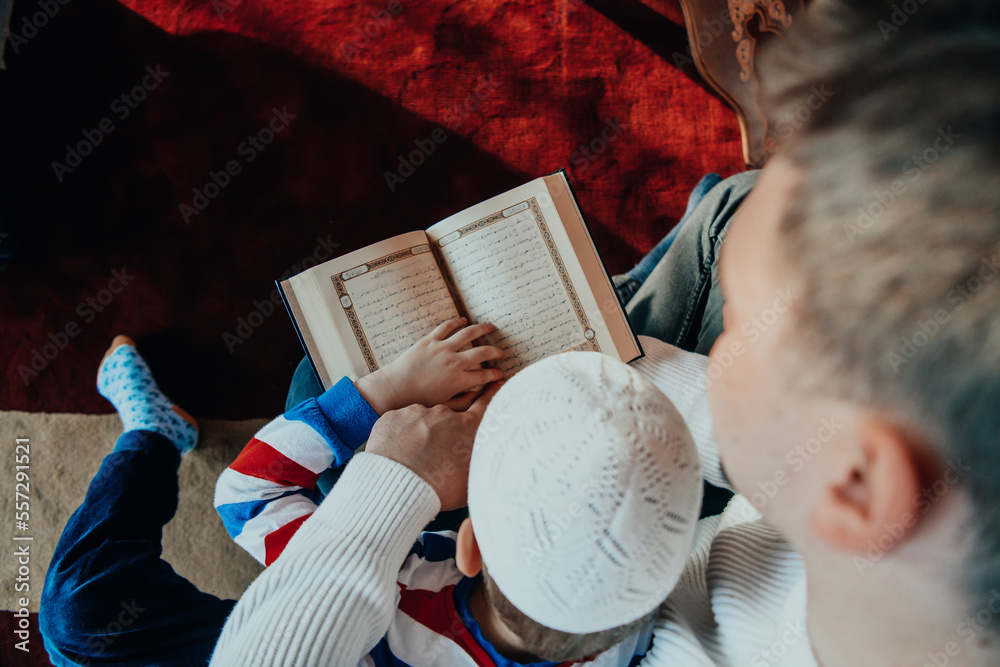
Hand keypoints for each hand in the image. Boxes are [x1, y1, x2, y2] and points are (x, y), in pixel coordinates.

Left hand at [355, 317, 503, 413]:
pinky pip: (447, 327)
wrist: (395, 389)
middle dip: (496, 351)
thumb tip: (480, 395)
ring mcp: (442, 349)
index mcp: (459, 380)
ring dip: (483, 329)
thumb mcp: (445, 404)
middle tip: (501, 352)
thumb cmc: (419, 400)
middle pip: (483, 352)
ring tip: (491, 327)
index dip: (496, 374)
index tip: (501, 373)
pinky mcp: (429, 340)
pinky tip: (464, 321)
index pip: (485, 375)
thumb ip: (464, 400)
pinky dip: (457, 322)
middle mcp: (454, 362)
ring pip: (468, 333)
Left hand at [366, 380, 503, 509]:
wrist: (395, 488)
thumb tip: (488, 462)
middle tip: (439, 448)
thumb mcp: (472, 480)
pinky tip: (399, 452)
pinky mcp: (393, 417)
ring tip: (414, 457)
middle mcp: (443, 414)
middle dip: (446, 429)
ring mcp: (416, 413)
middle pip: (449, 416)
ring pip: (423, 420)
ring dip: (421, 434)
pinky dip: (401, 435)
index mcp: (466, 427)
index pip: (484, 404)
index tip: (495, 382)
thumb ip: (481, 462)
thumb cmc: (437, 490)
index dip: (491, 394)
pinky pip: (400, 423)